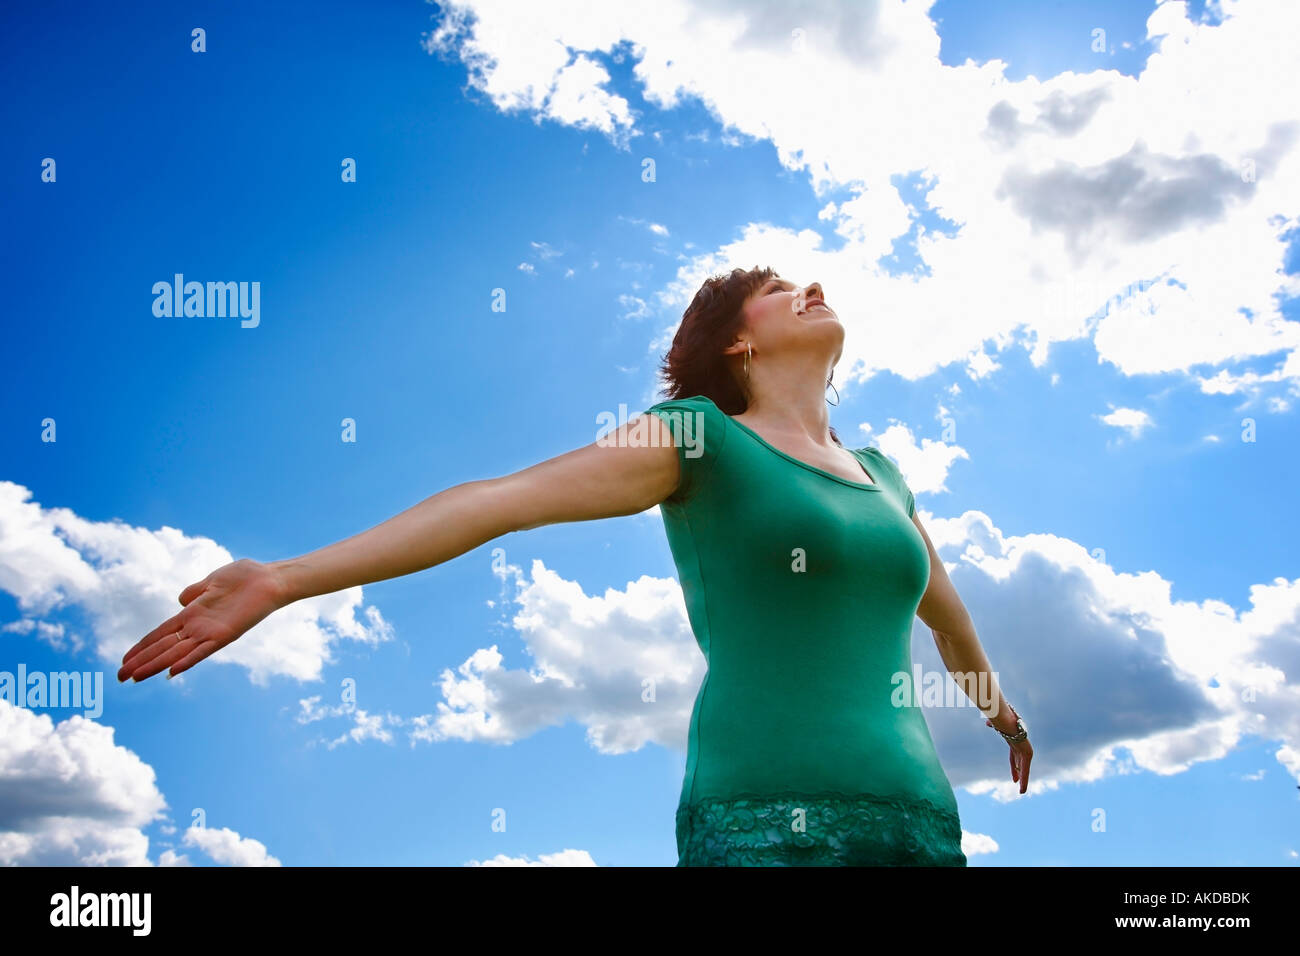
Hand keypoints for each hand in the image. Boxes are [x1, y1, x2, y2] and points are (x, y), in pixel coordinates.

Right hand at [118, 558, 289, 682]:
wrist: (271, 578)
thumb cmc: (245, 577)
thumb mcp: (213, 580)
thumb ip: (195, 591)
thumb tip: (180, 600)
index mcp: (192, 614)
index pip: (161, 633)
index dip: (142, 645)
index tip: (124, 659)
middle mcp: (198, 627)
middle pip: (163, 647)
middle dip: (141, 661)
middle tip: (119, 677)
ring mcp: (210, 632)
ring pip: (177, 653)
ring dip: (156, 665)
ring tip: (135, 677)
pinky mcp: (226, 635)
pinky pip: (203, 652)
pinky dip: (188, 661)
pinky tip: (172, 672)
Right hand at [985, 714, 1032, 793]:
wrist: (1008, 721)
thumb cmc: (1002, 721)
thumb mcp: (998, 726)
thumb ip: (993, 725)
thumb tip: (987, 723)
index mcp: (1014, 743)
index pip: (1014, 756)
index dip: (1014, 766)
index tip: (1014, 774)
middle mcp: (1022, 748)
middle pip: (1019, 763)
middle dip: (1019, 773)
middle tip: (1017, 782)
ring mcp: (1026, 751)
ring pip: (1024, 769)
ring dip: (1024, 781)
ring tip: (1022, 791)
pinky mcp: (1027, 755)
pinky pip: (1025, 770)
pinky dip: (1025, 781)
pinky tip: (1023, 790)